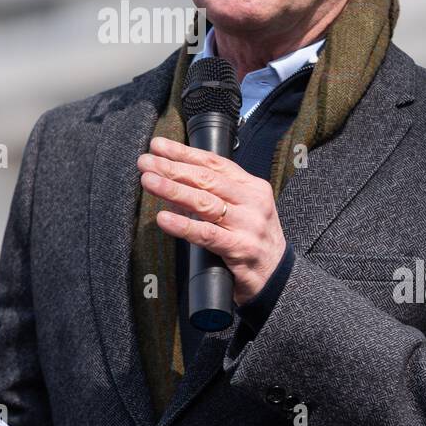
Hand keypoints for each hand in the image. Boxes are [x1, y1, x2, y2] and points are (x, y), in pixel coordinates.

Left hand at [137, 135, 287, 304]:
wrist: (279, 279)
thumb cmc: (253, 242)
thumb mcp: (239, 212)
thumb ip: (211, 197)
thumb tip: (172, 185)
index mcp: (252, 187)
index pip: (214, 163)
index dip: (184, 152)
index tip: (158, 145)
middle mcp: (252, 201)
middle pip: (207, 179)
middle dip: (172, 168)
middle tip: (146, 161)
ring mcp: (248, 224)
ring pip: (205, 202)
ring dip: (173, 190)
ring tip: (149, 181)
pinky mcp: (241, 248)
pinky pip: (206, 234)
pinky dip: (183, 225)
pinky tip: (163, 218)